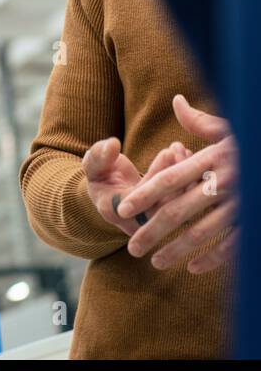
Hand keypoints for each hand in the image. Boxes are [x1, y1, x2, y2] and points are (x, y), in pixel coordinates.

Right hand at [81, 136, 185, 236]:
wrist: (109, 191)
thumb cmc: (100, 175)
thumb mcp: (93, 164)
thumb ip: (100, 156)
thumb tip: (112, 144)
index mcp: (114, 212)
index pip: (140, 199)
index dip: (156, 176)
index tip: (167, 152)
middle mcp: (135, 224)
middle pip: (163, 204)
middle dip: (175, 174)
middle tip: (180, 150)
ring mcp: (154, 225)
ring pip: (176, 204)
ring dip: (186, 176)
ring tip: (184, 150)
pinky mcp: (168, 220)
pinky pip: (182, 203)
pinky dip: (189, 180)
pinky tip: (189, 157)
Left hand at [117, 95, 238, 272]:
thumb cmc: (254, 142)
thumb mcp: (231, 127)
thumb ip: (200, 122)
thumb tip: (176, 101)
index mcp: (211, 159)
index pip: (170, 178)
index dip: (144, 194)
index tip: (123, 208)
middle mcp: (223, 183)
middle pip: (178, 210)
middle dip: (151, 231)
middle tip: (131, 248)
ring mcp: (240, 204)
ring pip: (201, 231)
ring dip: (176, 249)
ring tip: (156, 261)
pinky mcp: (253, 220)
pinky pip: (232, 243)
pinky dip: (213, 258)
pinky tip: (194, 268)